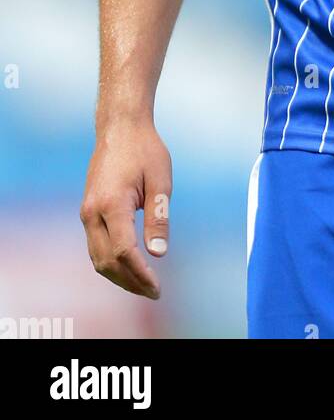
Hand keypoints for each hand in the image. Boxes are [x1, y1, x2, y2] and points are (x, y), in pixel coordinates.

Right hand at [80, 118, 171, 298]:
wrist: (119, 127)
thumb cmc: (144, 149)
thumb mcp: (160, 180)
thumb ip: (159, 218)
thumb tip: (158, 254)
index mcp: (111, 203)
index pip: (124, 251)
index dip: (140, 273)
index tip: (157, 287)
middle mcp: (92, 212)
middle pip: (107, 261)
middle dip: (129, 282)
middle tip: (154, 292)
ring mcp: (86, 212)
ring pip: (97, 258)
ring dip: (119, 276)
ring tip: (143, 286)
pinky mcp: (88, 211)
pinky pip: (96, 246)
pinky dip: (111, 263)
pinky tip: (129, 268)